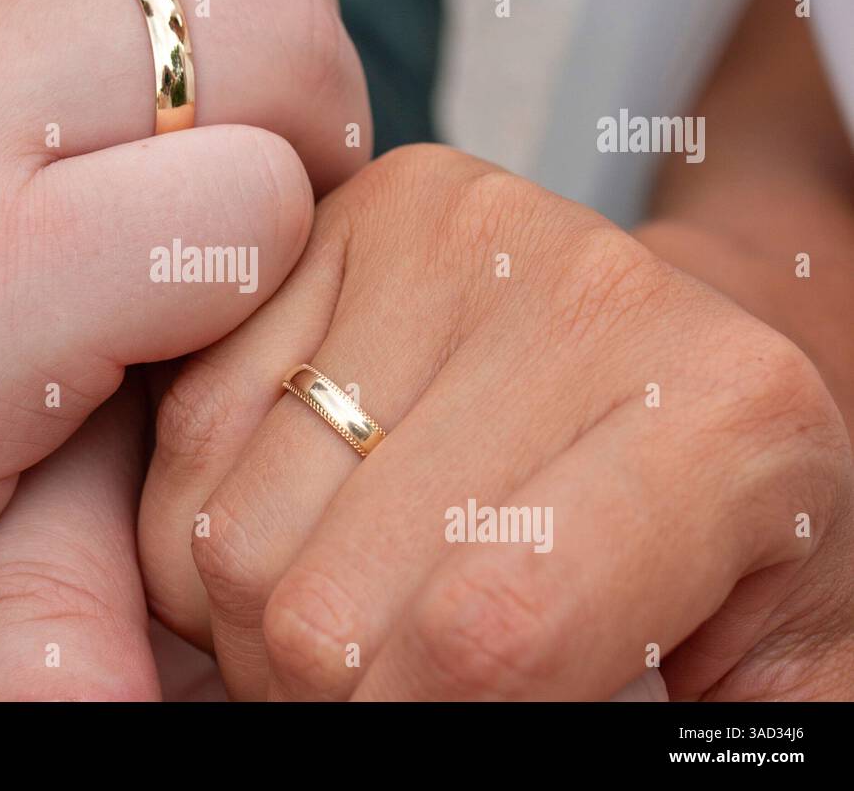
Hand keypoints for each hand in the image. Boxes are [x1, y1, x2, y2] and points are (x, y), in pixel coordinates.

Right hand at [0, 0, 370, 696]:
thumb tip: (212, 32)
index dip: (248, 6)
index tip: (225, 126)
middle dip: (303, 72)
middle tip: (263, 195)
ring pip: (279, 56)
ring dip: (296, 176)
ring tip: (216, 279)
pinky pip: (244, 214)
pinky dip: (249, 292)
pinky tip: (161, 357)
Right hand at [138, 145, 853, 699]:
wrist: (684, 371)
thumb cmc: (728, 544)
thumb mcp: (767, 679)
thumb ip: (682, 746)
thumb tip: (474, 767)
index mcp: (729, 419)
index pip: (489, 639)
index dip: (411, 729)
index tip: (418, 737)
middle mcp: (587, 291)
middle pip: (327, 603)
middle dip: (319, 698)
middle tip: (380, 691)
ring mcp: (448, 232)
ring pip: (229, 534)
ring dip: (249, 623)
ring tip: (344, 611)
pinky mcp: (343, 216)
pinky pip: (186, 435)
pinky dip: (200, 531)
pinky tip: (293, 530)